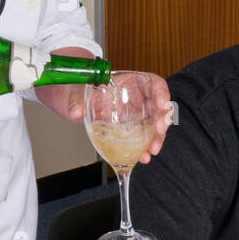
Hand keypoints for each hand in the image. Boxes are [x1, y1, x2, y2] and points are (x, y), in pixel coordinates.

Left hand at [56, 72, 173, 164]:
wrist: (78, 105)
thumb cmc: (82, 92)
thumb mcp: (78, 93)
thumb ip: (77, 101)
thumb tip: (75, 112)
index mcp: (131, 82)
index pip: (154, 83)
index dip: (161, 93)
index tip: (162, 104)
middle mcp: (139, 98)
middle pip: (160, 107)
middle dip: (163, 120)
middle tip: (159, 131)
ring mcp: (139, 115)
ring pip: (156, 126)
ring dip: (157, 139)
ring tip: (151, 151)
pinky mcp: (135, 130)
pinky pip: (146, 139)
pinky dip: (146, 148)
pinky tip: (143, 157)